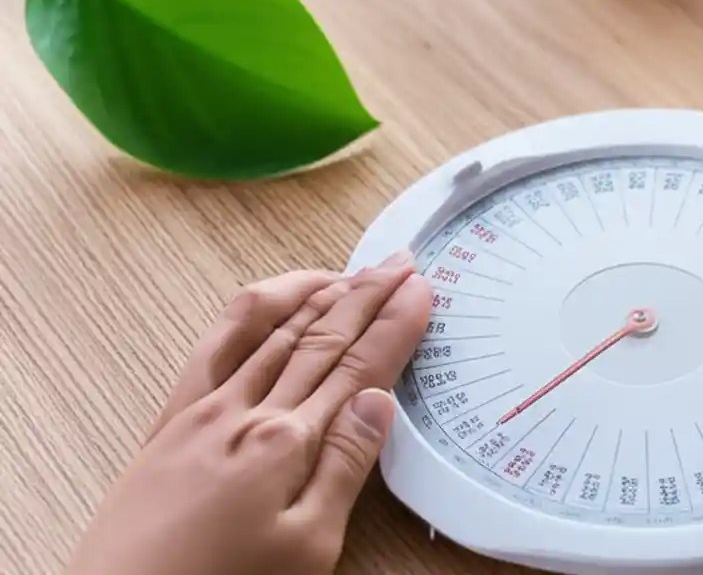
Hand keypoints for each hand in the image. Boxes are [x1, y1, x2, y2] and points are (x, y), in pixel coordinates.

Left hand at [66, 252, 431, 574]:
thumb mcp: (306, 545)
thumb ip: (344, 467)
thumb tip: (379, 400)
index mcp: (288, 442)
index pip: (359, 367)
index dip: (394, 325)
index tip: (422, 292)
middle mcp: (247, 411)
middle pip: (322, 335)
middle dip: (366, 295)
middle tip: (400, 263)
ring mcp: (206, 409)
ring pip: (273, 329)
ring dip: (318, 292)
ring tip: (350, 270)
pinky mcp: (172, 420)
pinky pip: (215, 345)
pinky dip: (250, 313)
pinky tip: (270, 301)